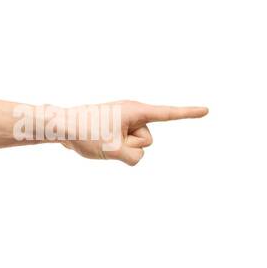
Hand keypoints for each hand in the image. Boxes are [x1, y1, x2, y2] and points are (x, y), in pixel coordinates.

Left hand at [59, 100, 207, 165]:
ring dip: (118, 148)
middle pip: (147, 140)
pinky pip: (123, 145)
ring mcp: (124, 121)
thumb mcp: (113, 150)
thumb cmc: (85, 133)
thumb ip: (135, 157)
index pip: (168, 114)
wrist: (59, 126)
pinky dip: (111, 148)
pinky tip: (96, 142)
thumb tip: (136, 156)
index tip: (207, 111)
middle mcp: (133, 113)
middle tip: (106, 139)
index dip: (189, 114)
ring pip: (134, 146)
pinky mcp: (115, 128)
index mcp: (136, 111)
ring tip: (99, 140)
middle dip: (130, 146)